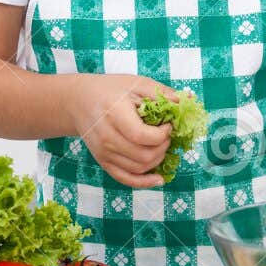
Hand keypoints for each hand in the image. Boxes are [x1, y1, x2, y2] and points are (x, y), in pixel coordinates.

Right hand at [70, 74, 182, 188]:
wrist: (79, 101)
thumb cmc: (110, 90)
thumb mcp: (136, 83)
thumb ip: (161, 93)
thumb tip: (186, 102)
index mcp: (114, 114)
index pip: (142, 136)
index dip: (162, 134)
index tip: (168, 125)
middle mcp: (106, 137)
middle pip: (143, 156)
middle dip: (163, 147)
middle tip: (167, 135)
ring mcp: (104, 152)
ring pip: (138, 168)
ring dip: (158, 160)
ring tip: (161, 146)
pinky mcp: (104, 161)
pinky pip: (126, 178)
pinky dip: (145, 182)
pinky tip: (159, 178)